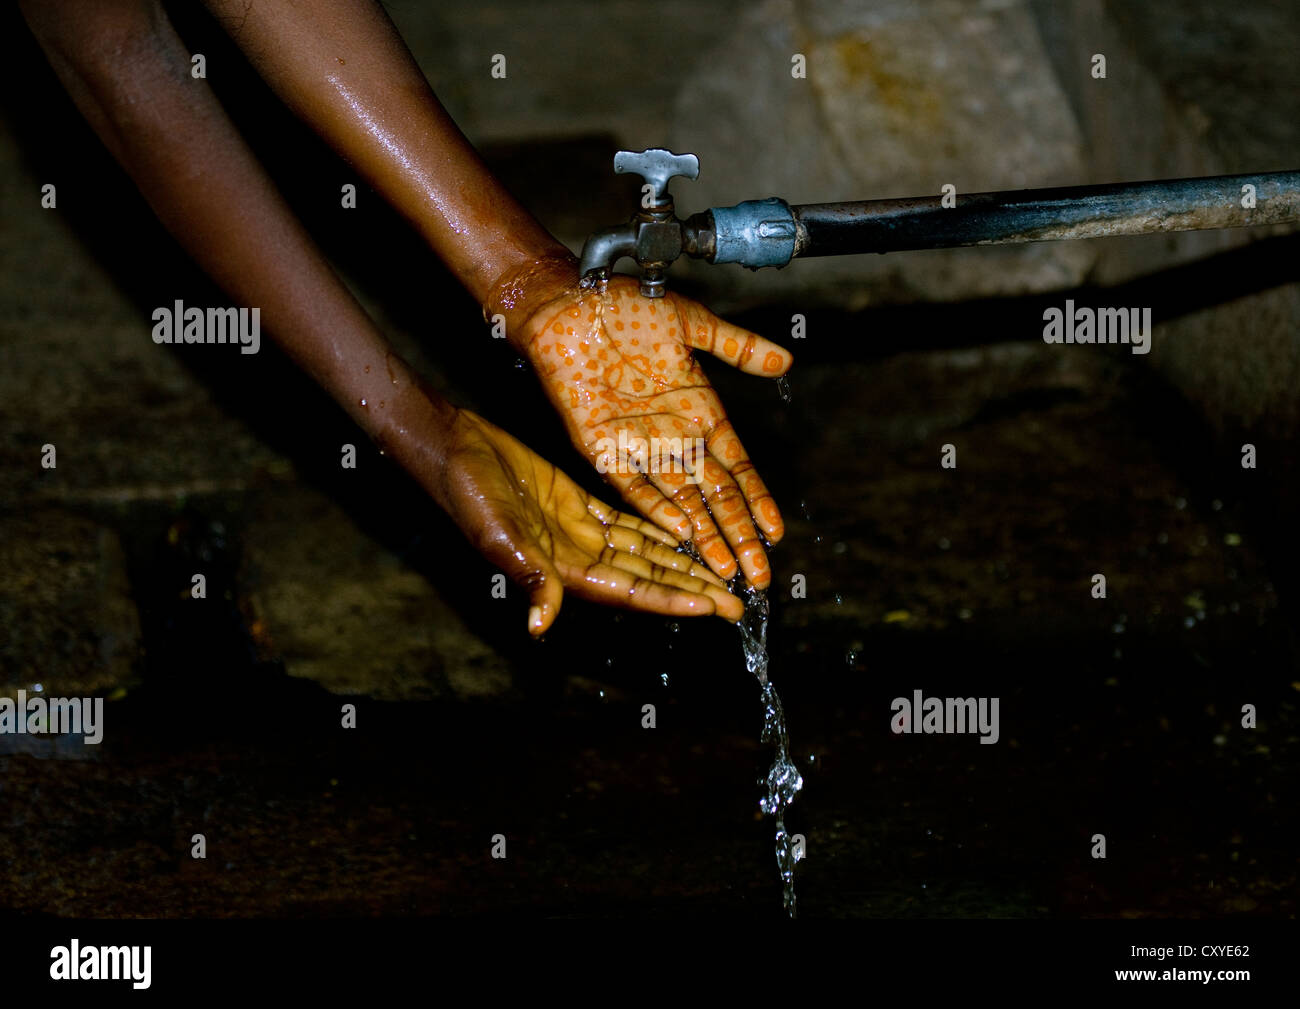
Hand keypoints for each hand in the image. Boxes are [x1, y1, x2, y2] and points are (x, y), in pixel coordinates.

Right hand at [437, 408, 743, 634]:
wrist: (452, 446)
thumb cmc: (465, 489)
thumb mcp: (495, 531)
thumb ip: (525, 574)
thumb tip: (541, 625)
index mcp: (561, 571)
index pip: (631, 592)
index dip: (673, 600)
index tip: (714, 607)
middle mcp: (577, 559)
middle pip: (648, 580)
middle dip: (692, 591)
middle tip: (739, 603)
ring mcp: (580, 533)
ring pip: (644, 553)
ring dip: (682, 565)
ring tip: (724, 573)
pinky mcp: (579, 505)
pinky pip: (630, 522)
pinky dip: (659, 530)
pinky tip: (689, 532)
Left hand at [513, 274, 792, 587]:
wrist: (573, 300)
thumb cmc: (629, 306)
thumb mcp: (694, 324)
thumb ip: (738, 347)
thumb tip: (786, 359)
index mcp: (698, 411)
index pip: (736, 468)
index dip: (756, 500)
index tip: (776, 531)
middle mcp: (673, 435)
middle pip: (713, 496)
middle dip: (738, 535)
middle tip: (759, 574)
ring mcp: (639, 445)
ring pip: (680, 500)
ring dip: (704, 534)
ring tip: (725, 568)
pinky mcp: (602, 446)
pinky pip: (633, 485)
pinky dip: (657, 508)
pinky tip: (680, 533)